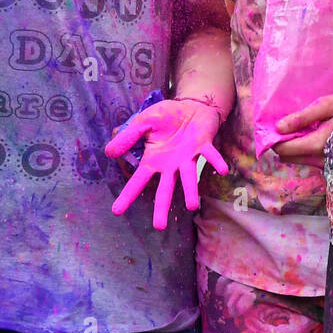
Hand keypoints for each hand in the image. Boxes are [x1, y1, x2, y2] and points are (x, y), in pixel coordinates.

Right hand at [105, 99, 228, 229]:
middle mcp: (171, 165)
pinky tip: (224, 171)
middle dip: (162, 207)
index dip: (128, 195)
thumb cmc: (167, 116)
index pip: (139, 181)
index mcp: (154, 160)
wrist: (192, 105)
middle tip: (159, 227)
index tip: (116, 211)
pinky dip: (216, 162)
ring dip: (191, 191)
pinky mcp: (204, 145)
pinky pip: (210, 155)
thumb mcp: (143, 122)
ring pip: (189, 177)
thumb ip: (128, 136)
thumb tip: (108, 152)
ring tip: (192, 206)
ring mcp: (189, 157)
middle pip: (165, 189)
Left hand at [271, 91, 332, 165]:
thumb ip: (302, 117)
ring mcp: (329, 166)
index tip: (276, 127)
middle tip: (292, 126)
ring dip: (297, 148)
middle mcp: (321, 160)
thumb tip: (278, 127)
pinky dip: (309, 152)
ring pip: (299, 160)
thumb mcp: (327, 106)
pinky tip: (319, 136)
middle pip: (288, 158)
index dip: (275, 139)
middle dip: (285, 144)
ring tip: (309, 129)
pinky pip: (312, 162)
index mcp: (317, 144)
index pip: (283, 150)